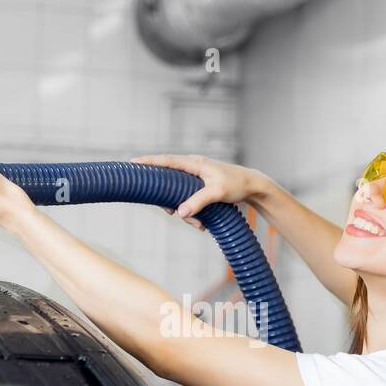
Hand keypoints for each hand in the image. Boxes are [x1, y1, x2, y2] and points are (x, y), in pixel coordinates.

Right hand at [131, 154, 271, 229]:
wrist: (252, 186)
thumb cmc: (236, 184)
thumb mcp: (217, 193)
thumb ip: (198, 201)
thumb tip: (179, 212)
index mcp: (194, 163)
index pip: (166, 161)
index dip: (148, 162)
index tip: (132, 163)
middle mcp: (192, 168)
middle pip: (168, 183)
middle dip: (169, 202)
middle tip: (170, 212)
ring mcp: (195, 178)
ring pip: (179, 196)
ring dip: (185, 213)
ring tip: (199, 225)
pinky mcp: (200, 187)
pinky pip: (188, 201)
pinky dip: (193, 214)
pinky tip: (202, 224)